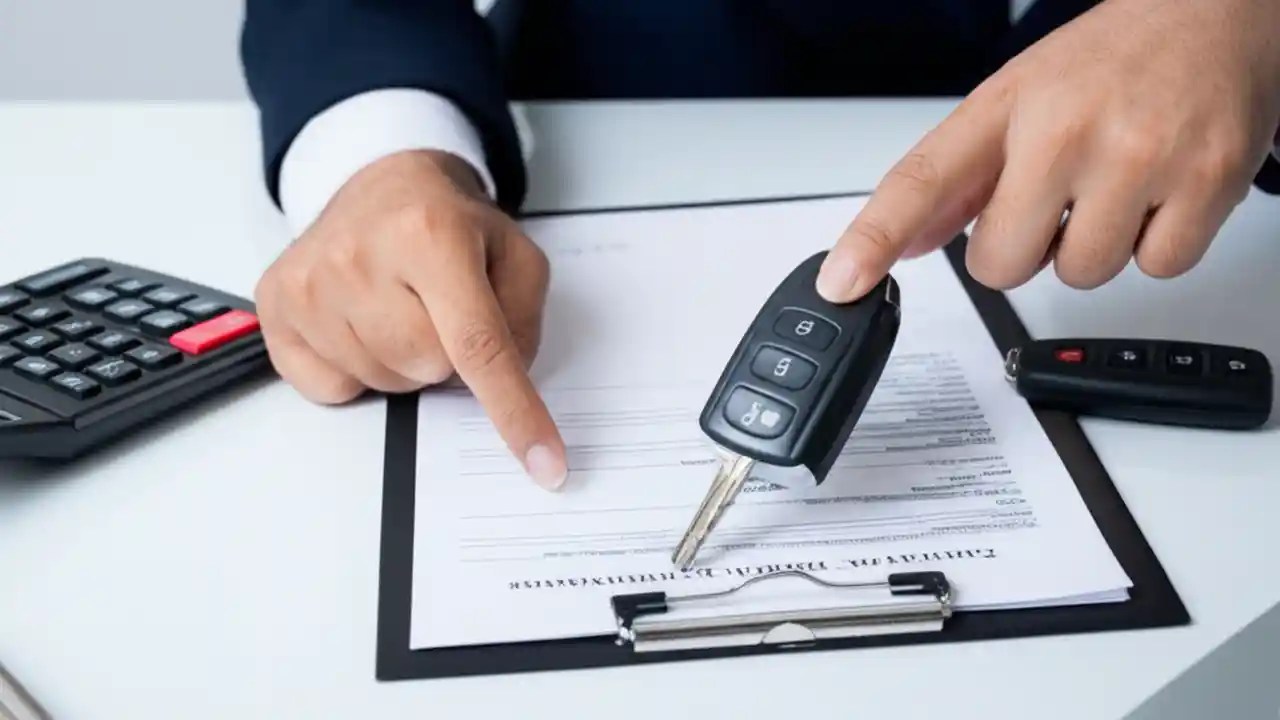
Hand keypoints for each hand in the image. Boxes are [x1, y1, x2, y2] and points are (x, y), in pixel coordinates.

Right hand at [255, 150, 567, 489]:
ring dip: (404, 362)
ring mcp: (310, 283)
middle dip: (448, 355)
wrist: (380, 181)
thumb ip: (524, 319)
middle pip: (429, 369)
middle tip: (438, 309)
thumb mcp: (512, 253)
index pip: (478, 345)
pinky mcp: (276, 306)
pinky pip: (332, 388)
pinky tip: (361, 320)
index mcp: (429, 234)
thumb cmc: (447, 222)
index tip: (545, 466)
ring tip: (399, 307)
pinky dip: (358, 369)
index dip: (514, 411)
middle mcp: (360, 256)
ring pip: (384, 384)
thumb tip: (505, 383)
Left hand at [817, 0, 1279, 299]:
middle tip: (1055, 198)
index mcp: (1005, 108)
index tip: (843, 282)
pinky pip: (1156, 269)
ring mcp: (1139, 156)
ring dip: (1093, 248)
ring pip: (1081, 274)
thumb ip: (958, 180)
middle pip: (1002, 264)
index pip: (921, 181)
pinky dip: (1157, 244)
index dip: (874, 238)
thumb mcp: (1018, 101)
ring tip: (1115, 184)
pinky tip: (1160, 191)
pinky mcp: (1206, 181)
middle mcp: (1066, 129)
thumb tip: (907, 244)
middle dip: (1023, 248)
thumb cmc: (1111, 61)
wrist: (1217, 12)